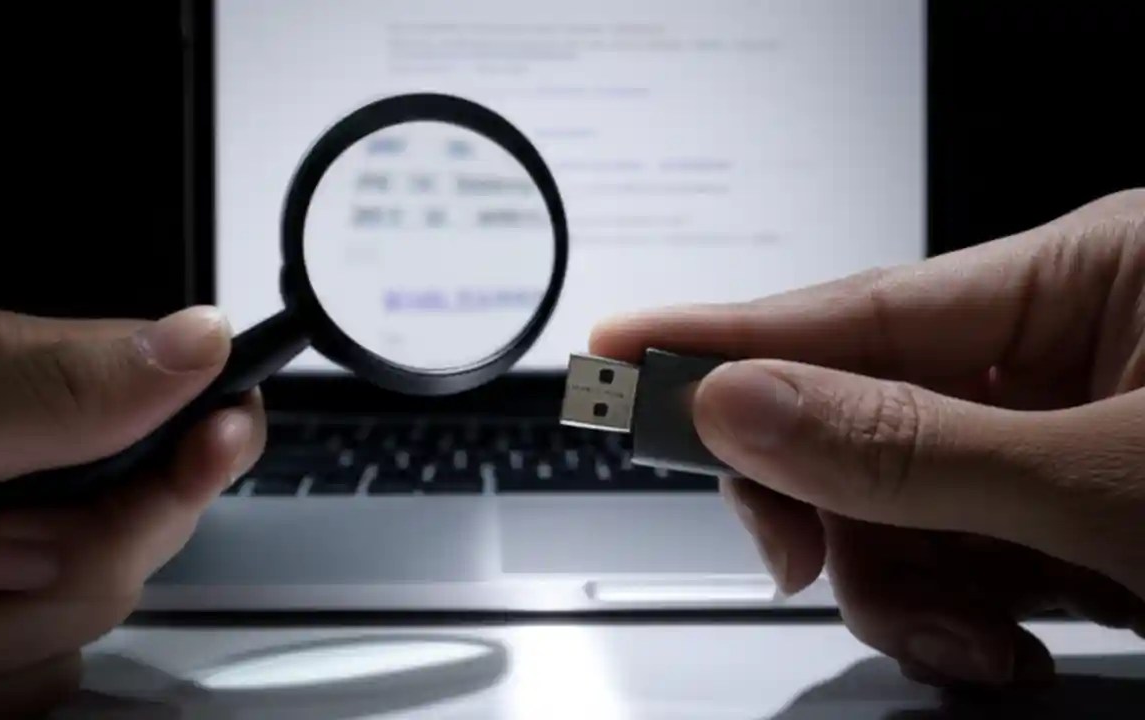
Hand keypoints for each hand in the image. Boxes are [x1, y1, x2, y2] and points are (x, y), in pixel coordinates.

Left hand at [0, 306, 265, 676]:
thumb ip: (60, 389)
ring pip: (96, 619)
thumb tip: (208, 335)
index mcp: (28, 391)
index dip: (207, 442)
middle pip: (149, 529)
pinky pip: (43, 682)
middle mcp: (32, 472)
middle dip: (73, 565)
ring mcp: (8, 561)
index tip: (209, 458)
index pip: (183, 406)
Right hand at [591, 189, 1143, 686]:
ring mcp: (1068, 439)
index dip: (725, 337)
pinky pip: (961, 558)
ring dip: (909, 592)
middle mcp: (1069, 348)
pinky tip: (1000, 645)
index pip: (859, 306)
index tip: (614, 349)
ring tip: (969, 646)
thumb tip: (736, 403)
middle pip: (865, 418)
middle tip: (794, 561)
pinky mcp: (1073, 520)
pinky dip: (961, 616)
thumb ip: (912, 448)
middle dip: (835, 512)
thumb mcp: (1106, 483)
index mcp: (1093, 277)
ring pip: (903, 507)